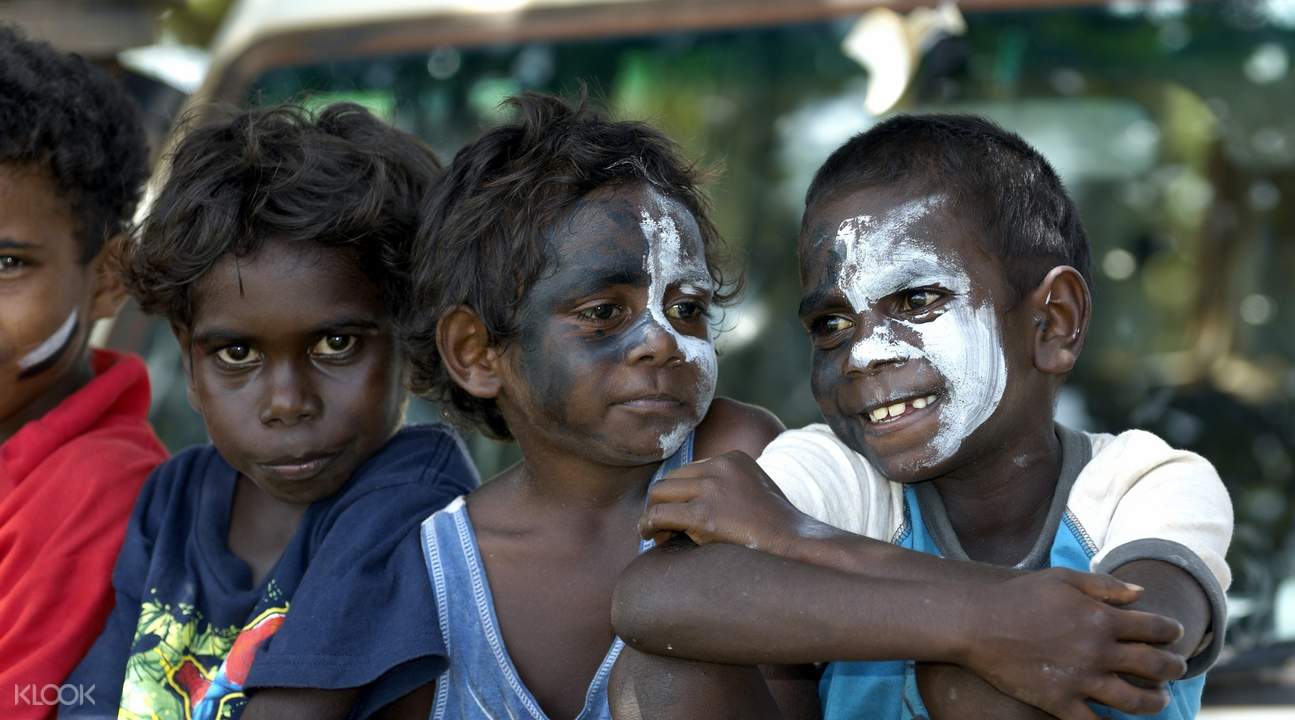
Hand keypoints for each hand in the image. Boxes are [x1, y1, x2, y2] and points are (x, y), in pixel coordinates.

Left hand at [640, 451, 817, 556]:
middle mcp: (719, 467)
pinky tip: (651, 537)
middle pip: (670, 480)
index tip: (678, 515)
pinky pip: (659, 514)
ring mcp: (711, 489)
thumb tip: (684, 505)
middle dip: (663, 503)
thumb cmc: (775, 527)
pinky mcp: (704, 514)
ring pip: (659, 493)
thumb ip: (724, 488)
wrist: (794, 544)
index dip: (679, 495)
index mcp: (731, 459)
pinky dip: (649, 526)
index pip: (689, 471)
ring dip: (653, 514)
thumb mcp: (751, 492)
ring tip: (658, 535)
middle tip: (663, 528)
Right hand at [959, 568, 1187, 719]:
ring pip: (1136, 702)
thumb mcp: (1062, 578)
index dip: (1171, 631)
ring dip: (1155, 702)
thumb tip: (1141, 594)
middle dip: (1174, 668)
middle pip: (1155, 666)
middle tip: (1176, 669)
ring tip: (1158, 701)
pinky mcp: (1060, 703)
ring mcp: (1081, 681)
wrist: (977, 623)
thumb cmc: (1018, 596)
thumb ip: (1105, 586)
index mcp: (1102, 618)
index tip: (1174, 634)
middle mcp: (1099, 652)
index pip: (1156, 628)